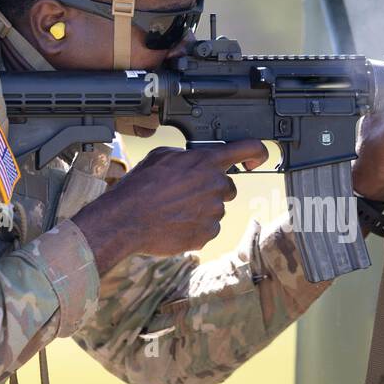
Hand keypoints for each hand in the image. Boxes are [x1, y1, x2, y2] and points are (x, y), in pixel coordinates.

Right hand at [71, 138, 267, 273]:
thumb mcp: (161, 157)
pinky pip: (208, 229)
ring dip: (200, 210)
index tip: (256, 158)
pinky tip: (174, 224)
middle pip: (228, 187)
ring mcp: (213, 212)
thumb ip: (187, 157)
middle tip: (186, 194)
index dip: (257, 152)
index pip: (248, 149)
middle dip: (211, 190)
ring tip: (173, 210)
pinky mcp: (207, 234)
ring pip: (216, 209)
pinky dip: (195, 228)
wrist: (125, 220)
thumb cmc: (138, 187)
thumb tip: (193, 160)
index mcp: (206, 162)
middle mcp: (215, 185)